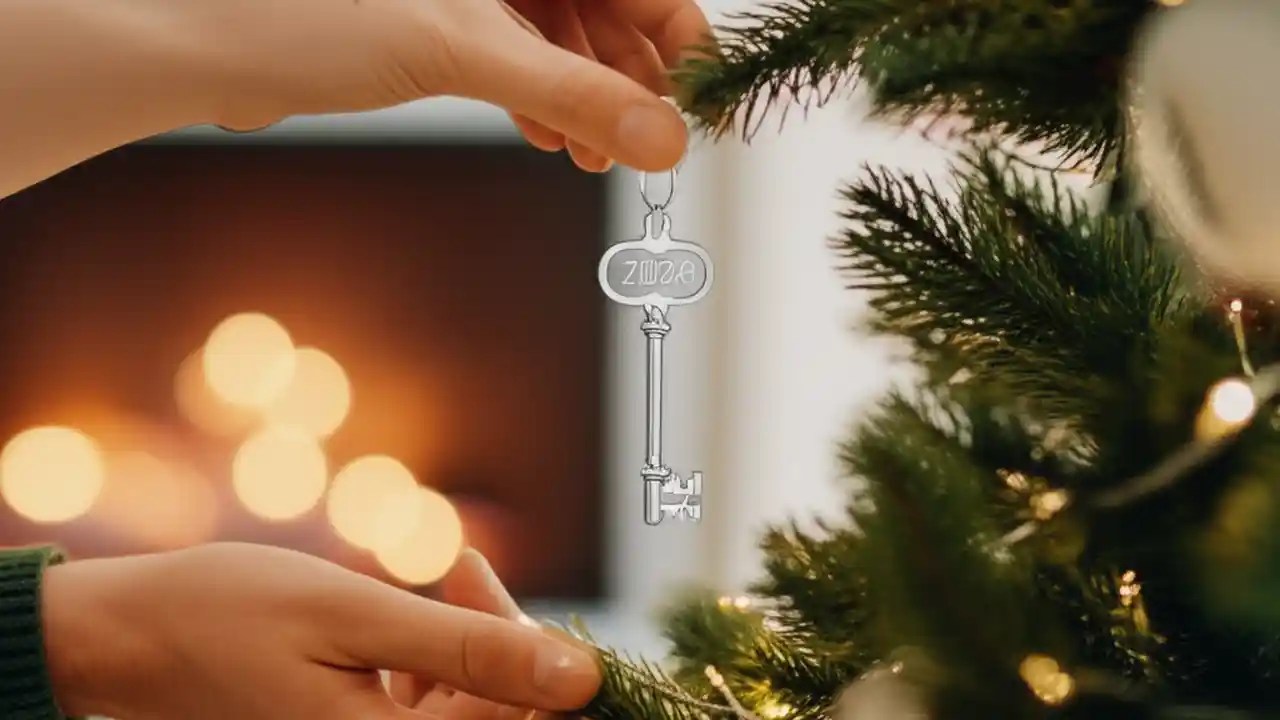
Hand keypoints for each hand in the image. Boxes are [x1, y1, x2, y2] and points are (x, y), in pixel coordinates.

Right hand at [40, 542, 600, 719]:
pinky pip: (424, 706)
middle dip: (496, 639)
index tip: (475, 580)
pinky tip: (421, 605)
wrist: (127, 637)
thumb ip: (472, 651)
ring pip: (465, 706)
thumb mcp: (356, 618)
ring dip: (468, 643)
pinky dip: (433, 657)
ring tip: (444, 575)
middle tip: (459, 569)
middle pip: (496, 714)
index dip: (528, 651)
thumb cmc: (229, 616)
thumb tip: (584, 677)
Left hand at [190, 0, 712, 171]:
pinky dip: (540, 97)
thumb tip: (663, 138)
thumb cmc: (313, 14)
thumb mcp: (465, 48)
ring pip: (564, 34)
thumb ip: (575, 92)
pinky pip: (520, 54)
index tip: (695, 98)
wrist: (212, 45)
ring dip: (586, 96)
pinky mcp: (443, 19)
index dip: (675, 34)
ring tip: (593, 150)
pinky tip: (547, 134)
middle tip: (644, 139)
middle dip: (628, 76)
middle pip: (605, 5)